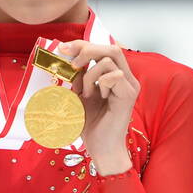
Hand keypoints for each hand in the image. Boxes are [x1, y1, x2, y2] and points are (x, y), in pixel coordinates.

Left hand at [56, 39, 138, 175]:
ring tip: (85, 93)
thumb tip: (69, 59)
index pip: (103, 50)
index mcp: (115, 75)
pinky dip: (99, 83)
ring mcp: (129, 85)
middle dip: (87, 50)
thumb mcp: (79, 95)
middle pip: (111, 48)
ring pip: (109, 60)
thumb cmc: (91, 125)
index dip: (83, 44)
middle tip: (72, 63)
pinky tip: (96, 97)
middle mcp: (125, 77)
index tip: (63, 48)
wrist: (101, 149)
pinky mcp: (129, 94)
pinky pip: (114, 75)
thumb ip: (78, 77)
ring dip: (89, 74)